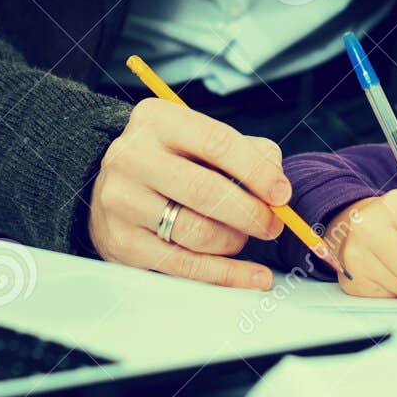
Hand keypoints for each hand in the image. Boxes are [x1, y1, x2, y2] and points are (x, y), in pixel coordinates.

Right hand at [88, 98, 289, 288]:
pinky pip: (183, 266)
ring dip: (234, 241)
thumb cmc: (171, 159)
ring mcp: (122, 201)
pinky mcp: (121, 242)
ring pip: (196, 232)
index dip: (257, 171)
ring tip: (245, 238)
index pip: (218, 143)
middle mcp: (132, 157)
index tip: (282, 194)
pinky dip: (225, 275)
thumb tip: (277, 185)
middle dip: (251, 213)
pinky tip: (251, 276)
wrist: (114, 184)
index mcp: (157, 120)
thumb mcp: (201, 139)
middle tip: (273, 224)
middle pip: (206, 191)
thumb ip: (247, 151)